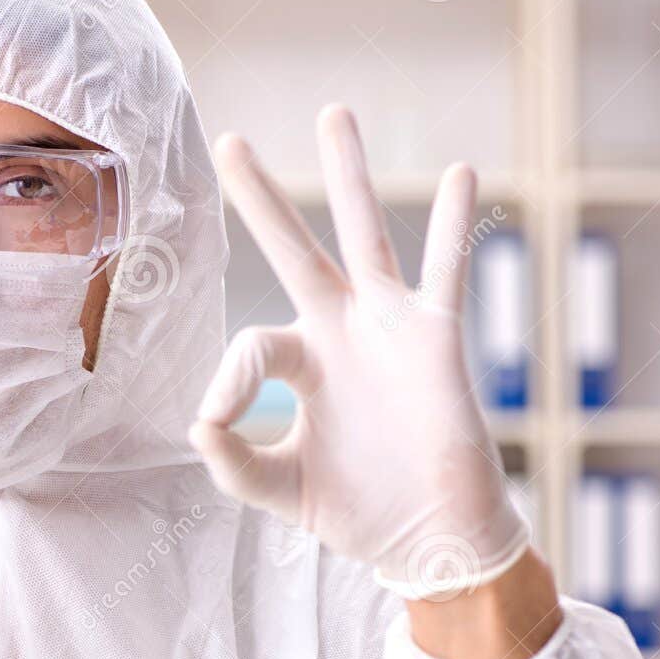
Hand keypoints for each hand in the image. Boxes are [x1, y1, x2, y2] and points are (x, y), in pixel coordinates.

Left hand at [189, 105, 527, 600]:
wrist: (431, 544)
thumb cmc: (359, 511)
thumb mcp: (279, 489)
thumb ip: (233, 464)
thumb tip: (198, 424)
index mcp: (302, 363)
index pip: (249, 346)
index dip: (227, 384)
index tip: (219, 423)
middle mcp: (340, 333)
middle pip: (293, 250)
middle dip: (262, 198)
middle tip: (229, 141)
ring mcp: (388, 330)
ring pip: (363, 237)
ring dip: (349, 176)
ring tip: (334, 114)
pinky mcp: (437, 342)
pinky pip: (445, 274)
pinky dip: (453, 226)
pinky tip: (461, 174)